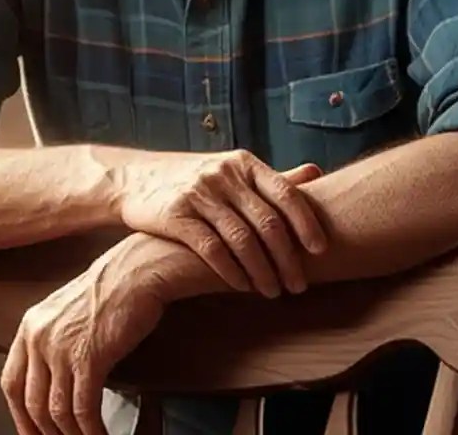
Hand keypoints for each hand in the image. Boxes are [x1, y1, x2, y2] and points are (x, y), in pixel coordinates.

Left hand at [0, 244, 164, 434]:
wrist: (138, 270)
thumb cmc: (112, 290)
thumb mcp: (68, 313)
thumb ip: (54, 343)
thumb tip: (55, 383)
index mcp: (30, 326)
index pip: (11, 383)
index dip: (20, 417)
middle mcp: (38, 336)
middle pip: (31, 403)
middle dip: (46, 434)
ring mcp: (61, 347)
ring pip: (56, 411)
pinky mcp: (88, 357)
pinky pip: (83, 408)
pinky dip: (91, 431)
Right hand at [112, 150, 326, 297]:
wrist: (136, 181)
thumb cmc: (197, 181)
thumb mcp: (234, 172)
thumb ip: (273, 178)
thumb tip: (317, 172)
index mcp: (245, 163)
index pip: (286, 194)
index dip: (306, 224)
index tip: (321, 252)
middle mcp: (224, 175)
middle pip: (267, 222)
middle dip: (287, 258)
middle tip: (300, 285)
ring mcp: (199, 194)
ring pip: (242, 239)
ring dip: (262, 271)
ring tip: (274, 292)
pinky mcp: (176, 215)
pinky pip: (211, 248)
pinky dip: (231, 271)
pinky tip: (242, 287)